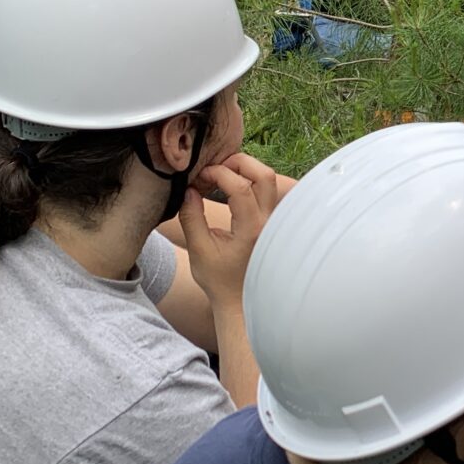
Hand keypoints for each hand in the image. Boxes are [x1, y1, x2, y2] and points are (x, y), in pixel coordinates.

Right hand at [176, 153, 283, 305]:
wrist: (240, 301)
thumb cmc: (218, 280)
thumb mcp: (198, 249)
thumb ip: (191, 217)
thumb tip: (189, 189)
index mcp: (251, 230)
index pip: (240, 187)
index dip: (218, 173)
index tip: (199, 177)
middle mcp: (269, 223)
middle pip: (265, 175)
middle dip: (238, 163)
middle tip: (214, 168)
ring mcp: (274, 222)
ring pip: (270, 181)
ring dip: (246, 170)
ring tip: (220, 176)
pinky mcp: (273, 222)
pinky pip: (268, 192)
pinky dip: (250, 181)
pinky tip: (230, 187)